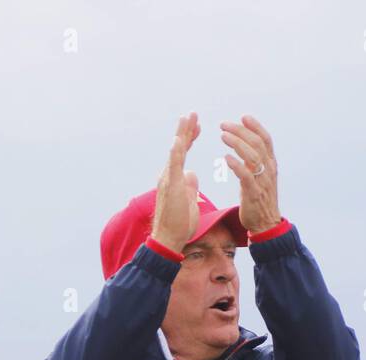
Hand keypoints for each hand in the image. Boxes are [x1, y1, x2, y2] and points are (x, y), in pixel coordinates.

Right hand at [150, 113, 200, 253]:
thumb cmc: (179, 224)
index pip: (183, 154)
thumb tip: (193, 174)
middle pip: (179, 148)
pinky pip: (173, 167)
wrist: (169, 239)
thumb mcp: (189, 200)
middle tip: (193, 114)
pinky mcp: (170, 187)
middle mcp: (169, 176)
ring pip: (175, 153)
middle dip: (186, 130)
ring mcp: (168, 180)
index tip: (198, 127)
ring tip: (187, 118)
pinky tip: (178, 140)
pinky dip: (175, 153)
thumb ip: (190, 186)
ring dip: (181, 134)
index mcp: (175, 178)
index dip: (190, 139)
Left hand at [220, 115, 280, 232]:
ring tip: (223, 135)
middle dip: (240, 131)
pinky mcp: (254, 193)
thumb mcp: (259, 176)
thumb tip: (244, 145)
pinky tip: (226, 158)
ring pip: (252, 156)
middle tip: (224, 125)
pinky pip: (246, 175)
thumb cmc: (259, 199)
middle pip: (257, 143)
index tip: (243, 117)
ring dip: (237, 143)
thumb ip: (254, 161)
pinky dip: (236, 165)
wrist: (265, 224)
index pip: (266, 139)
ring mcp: (262, 181)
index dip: (255, 126)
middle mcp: (269, 169)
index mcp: (270, 164)